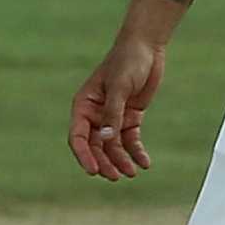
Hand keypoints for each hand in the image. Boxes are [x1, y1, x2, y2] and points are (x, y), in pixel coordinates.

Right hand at [69, 33, 166, 181]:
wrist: (146, 48)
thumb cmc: (127, 62)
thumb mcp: (119, 87)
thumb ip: (113, 113)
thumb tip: (106, 140)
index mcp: (84, 105)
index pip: (78, 136)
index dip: (84, 155)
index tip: (93, 171)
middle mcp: (96, 115)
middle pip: (96, 146)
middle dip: (105, 162)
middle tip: (116, 176)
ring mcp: (113, 117)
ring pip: (113, 146)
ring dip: (121, 160)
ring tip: (132, 172)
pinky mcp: (130, 118)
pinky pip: (131, 140)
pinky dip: (136, 152)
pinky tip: (144, 163)